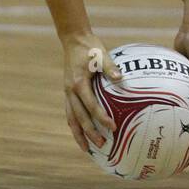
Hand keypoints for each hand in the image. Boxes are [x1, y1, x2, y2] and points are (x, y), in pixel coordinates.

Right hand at [62, 32, 122, 151]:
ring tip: (87, 149)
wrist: (73, 40)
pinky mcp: (68, 92)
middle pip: (79, 118)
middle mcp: (70, 91)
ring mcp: (67, 93)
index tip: (112, 127)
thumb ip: (110, 67)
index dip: (101, 118)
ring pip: (71, 119)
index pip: (91, 106)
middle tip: (102, 145)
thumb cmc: (90, 47)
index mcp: (79, 84)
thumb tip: (121, 78)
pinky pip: (70, 113)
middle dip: (90, 133)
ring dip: (79, 134)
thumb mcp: (101, 54)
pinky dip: (75, 125)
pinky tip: (81, 133)